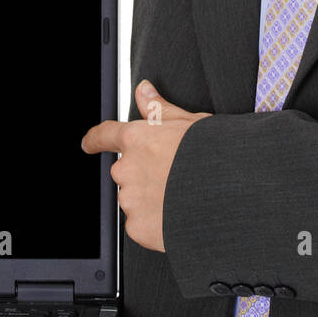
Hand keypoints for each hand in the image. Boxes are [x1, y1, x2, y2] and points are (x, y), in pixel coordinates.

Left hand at [81, 80, 210, 252]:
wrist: (229, 194)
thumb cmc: (215, 156)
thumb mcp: (189, 122)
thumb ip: (159, 108)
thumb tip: (143, 89)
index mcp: (137, 139)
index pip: (104, 135)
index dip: (94, 139)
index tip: (88, 144)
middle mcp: (127, 168)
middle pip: (125, 171)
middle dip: (144, 175)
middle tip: (173, 178)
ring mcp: (131, 200)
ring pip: (134, 200)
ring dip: (151, 200)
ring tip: (181, 199)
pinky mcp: (138, 227)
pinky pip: (142, 225)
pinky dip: (156, 224)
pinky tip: (178, 216)